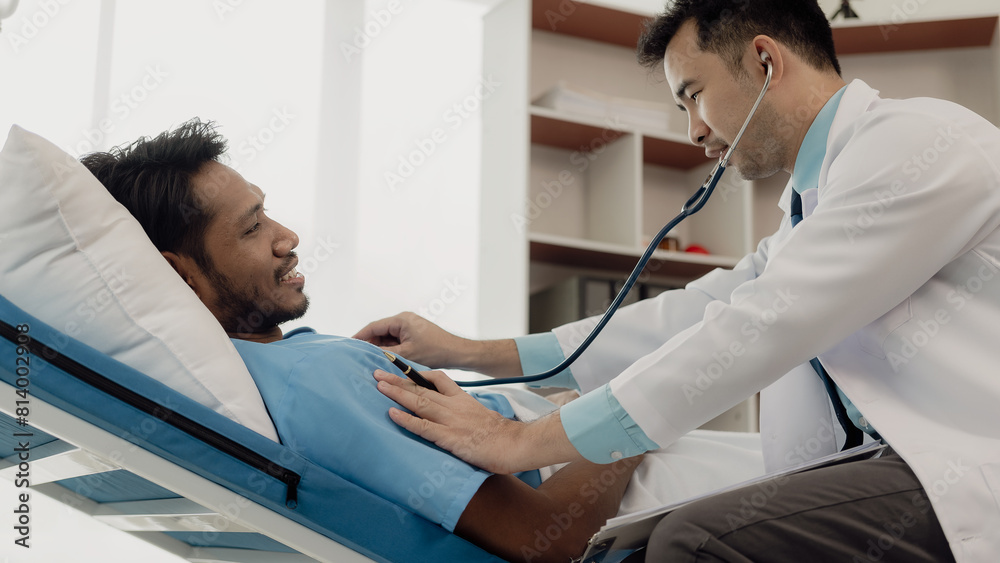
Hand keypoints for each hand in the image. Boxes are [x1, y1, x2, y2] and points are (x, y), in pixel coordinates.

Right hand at [354, 312, 467, 368]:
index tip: (349, 345)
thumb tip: (368, 355)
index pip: (374, 326)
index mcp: (402, 320)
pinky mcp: (413, 335)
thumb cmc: (436, 351)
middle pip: (380, 331)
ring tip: (369, 360)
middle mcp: (404, 320)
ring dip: (380, 348)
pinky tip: (384, 360)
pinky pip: (396, 341)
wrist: (457, 353)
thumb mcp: (407, 354)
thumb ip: (385, 353)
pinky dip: (390, 350)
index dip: (360, 336)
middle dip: (370, 344)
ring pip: (387, 338)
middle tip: (357, 356)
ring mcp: (409, 327)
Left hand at [373, 368, 580, 473]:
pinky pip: (424, 427)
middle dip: (397, 380)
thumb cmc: (502, 436)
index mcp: (462, 399)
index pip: (437, 379)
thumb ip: (466, 413)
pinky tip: (391, 414)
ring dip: (397, 393)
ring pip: (419, 402)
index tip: (400, 368)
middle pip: (421, 388)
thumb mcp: (482, 417)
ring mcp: (451, 421)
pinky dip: (406, 420)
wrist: (517, 444)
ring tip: (378, 385)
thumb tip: (457, 418)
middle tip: (377, 372)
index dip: (417, 374)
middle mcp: (454, 406)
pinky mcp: (450, 438)